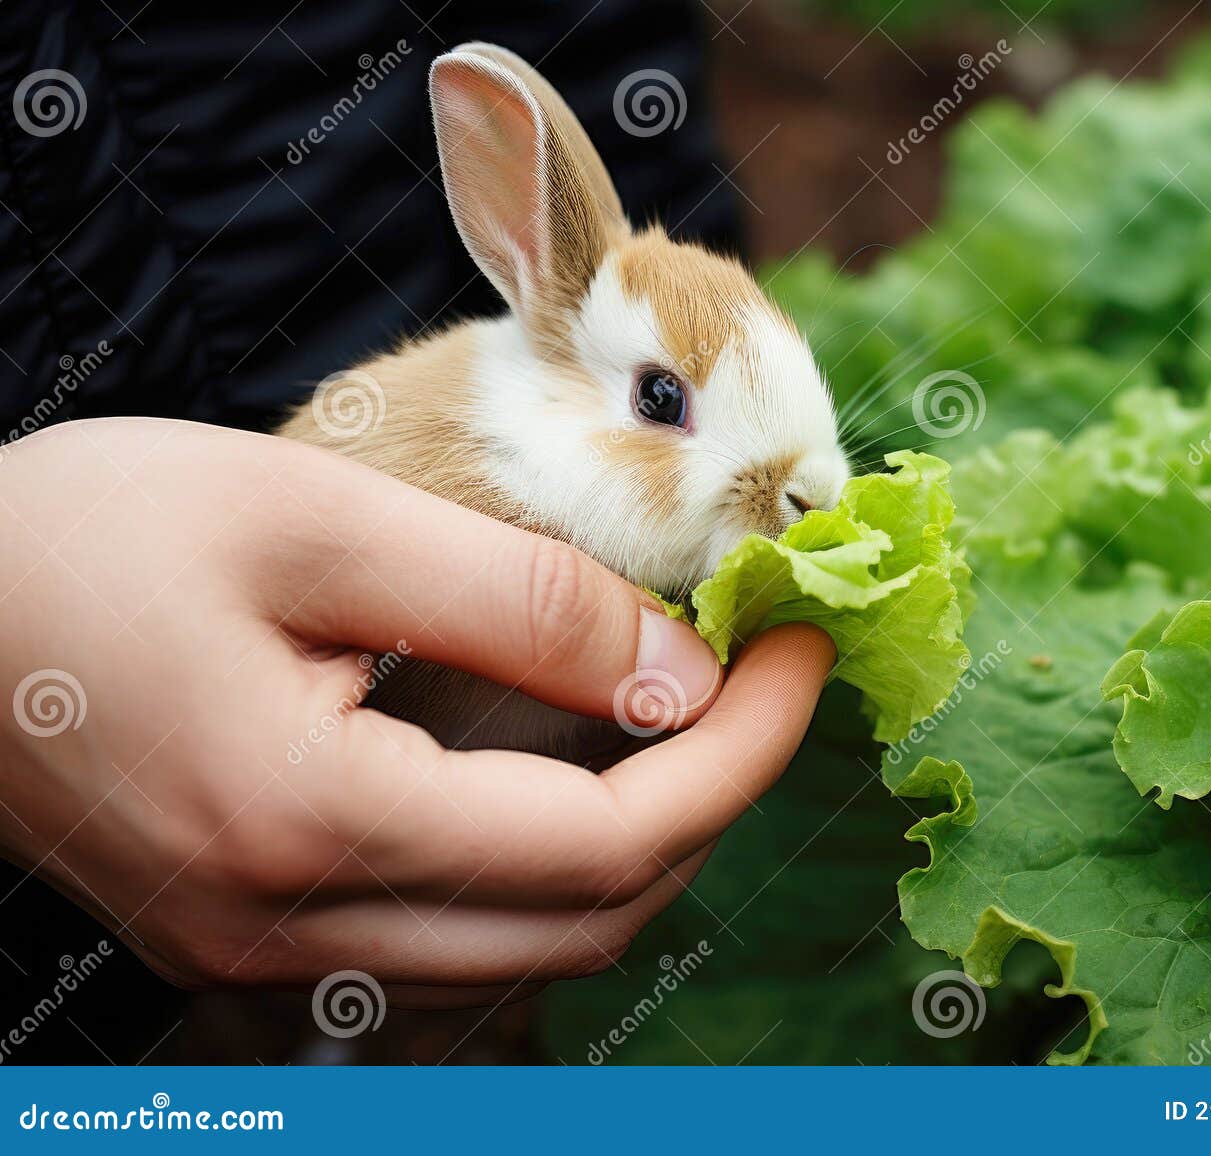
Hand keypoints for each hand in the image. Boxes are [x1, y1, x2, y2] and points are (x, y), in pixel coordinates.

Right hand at [0, 418, 832, 1006]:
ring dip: (641, 839)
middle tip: (759, 673)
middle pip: (588, 918)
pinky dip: (549, 864)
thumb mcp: (316, 527)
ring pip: (532, 946)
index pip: (609, 841)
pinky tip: (572, 769)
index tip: (802, 648)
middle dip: (710, 797)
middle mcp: (298, 930)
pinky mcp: (259, 928)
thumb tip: (680, 670)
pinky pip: (458, 937)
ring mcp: (273, 950)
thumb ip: (516, 603)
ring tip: (690, 713)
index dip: (739, 752)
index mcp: (313, 824)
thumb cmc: (84, 540)